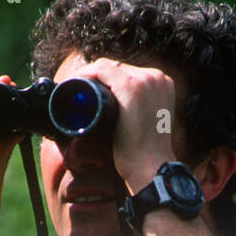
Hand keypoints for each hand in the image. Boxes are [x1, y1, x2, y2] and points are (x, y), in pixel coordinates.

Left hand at [73, 58, 184, 192]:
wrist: (151, 168)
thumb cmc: (146, 155)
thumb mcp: (148, 126)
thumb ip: (140, 114)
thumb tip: (122, 118)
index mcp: (163, 84)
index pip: (128, 73)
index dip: (105, 80)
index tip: (89, 93)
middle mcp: (157, 77)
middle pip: (117, 68)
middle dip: (95, 78)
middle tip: (77, 93)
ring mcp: (145, 80)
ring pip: (107, 67)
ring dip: (87, 75)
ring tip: (73, 90)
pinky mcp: (131, 86)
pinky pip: (101, 70)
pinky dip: (85, 75)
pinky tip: (74, 85)